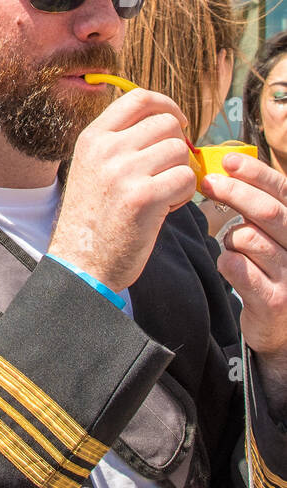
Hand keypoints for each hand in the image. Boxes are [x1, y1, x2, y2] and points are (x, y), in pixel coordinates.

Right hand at [47, 88, 195, 292]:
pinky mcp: (143, 198)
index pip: (139, 98)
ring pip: (180, 151)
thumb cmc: (94, 216)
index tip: (177, 124)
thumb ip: (121, 140)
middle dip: (177, 147)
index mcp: (92, 138)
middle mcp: (105, 149)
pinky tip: (164, 209)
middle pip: (167, 124)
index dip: (167, 105)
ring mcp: (123, 172)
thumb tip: (169, 121)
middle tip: (165, 172)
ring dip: (180, 173)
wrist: (80, 260)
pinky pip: (187, 178)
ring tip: (161, 194)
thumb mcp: (94, 166)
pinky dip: (184, 195)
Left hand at [201, 153, 286, 391]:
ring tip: (233, 246)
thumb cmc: (270, 271)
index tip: (228, 161)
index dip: (257, 174)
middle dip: (235, 192)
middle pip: (267, 212)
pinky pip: (237, 268)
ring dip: (230, 237)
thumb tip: (226, 169)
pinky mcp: (274, 300)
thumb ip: (259, 208)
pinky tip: (230, 266)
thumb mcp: (272, 235)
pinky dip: (226, 262)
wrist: (283, 327)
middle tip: (208, 182)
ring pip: (249, 239)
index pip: (284, 192)